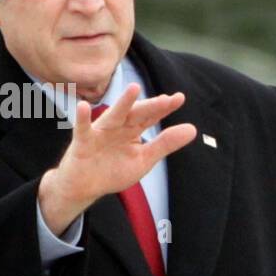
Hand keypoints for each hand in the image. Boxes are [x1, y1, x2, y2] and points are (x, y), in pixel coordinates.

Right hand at [38, 83, 196, 234]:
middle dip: (151, 106)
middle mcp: (118, 126)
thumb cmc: (112, 170)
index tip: (179, 98)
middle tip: (167, 99)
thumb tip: (193, 129)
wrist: (84, 186)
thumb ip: (166, 144)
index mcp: (133, 130)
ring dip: (123, 103)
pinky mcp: (83, 142)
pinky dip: (82, 118)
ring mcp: (100, 132)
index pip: (151, 116)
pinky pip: (83, 129)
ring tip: (134, 89)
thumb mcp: (144, 159)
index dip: (164, 108)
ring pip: (113, 116)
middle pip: (136, 114)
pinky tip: (83, 107)